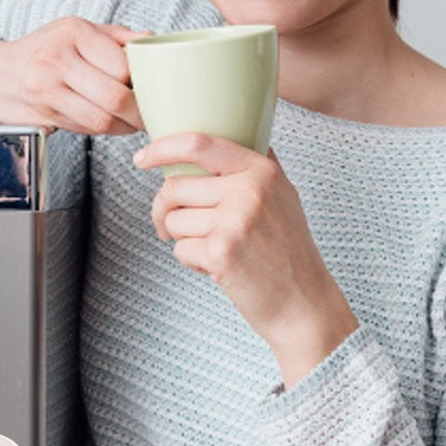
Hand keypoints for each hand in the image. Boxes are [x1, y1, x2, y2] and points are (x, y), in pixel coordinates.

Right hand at [0, 18, 154, 134]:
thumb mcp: (72, 30)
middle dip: (139, 111)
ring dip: (125, 125)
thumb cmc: (37, 51)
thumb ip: (114, 36)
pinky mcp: (42, 115)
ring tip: (132, 120)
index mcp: (71, 31)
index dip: (143, 80)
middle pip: (114, 96)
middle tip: (149, 111)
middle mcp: (56, 59)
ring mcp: (46, 89)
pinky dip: (105, 130)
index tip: (151, 85)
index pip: (123, 64)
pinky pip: (85, 129)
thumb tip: (151, 39)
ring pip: (101, 119)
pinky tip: (110, 123)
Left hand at [134, 132, 358, 386]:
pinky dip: (192, 262)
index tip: (142, 158)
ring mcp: (235, 221)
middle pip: (174, 187)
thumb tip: (211, 142)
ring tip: (214, 249)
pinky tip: (219, 267)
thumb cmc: (287, 251)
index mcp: (261, 170)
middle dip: (164, 210)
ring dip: (182, 238)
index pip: (197, 144)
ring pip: (173, 220)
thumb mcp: (282, 195)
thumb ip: (252, 166)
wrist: (304, 303)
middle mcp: (249, 191)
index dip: (161, 149)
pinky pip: (180, 249)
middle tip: (171, 226)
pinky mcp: (222, 253)